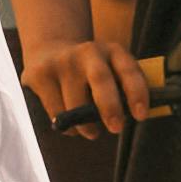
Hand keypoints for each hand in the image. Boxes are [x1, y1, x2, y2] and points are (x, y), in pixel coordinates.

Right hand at [22, 32, 142, 135]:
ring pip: (74, 104)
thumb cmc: (90, 72)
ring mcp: (61, 62)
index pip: (129, 70)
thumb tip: (138, 117)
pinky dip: (66, 125)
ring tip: (91, 131)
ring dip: (85, 126)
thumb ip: (124, 88)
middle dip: (110, 107)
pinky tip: (69, 122)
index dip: (137, 92)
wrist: (49, 51)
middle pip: (100, 79)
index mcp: (113, 50)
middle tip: (116, 128)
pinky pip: (56, 112)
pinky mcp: (40, 75)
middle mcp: (88, 52)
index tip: (140, 116)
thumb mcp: (110, 69)